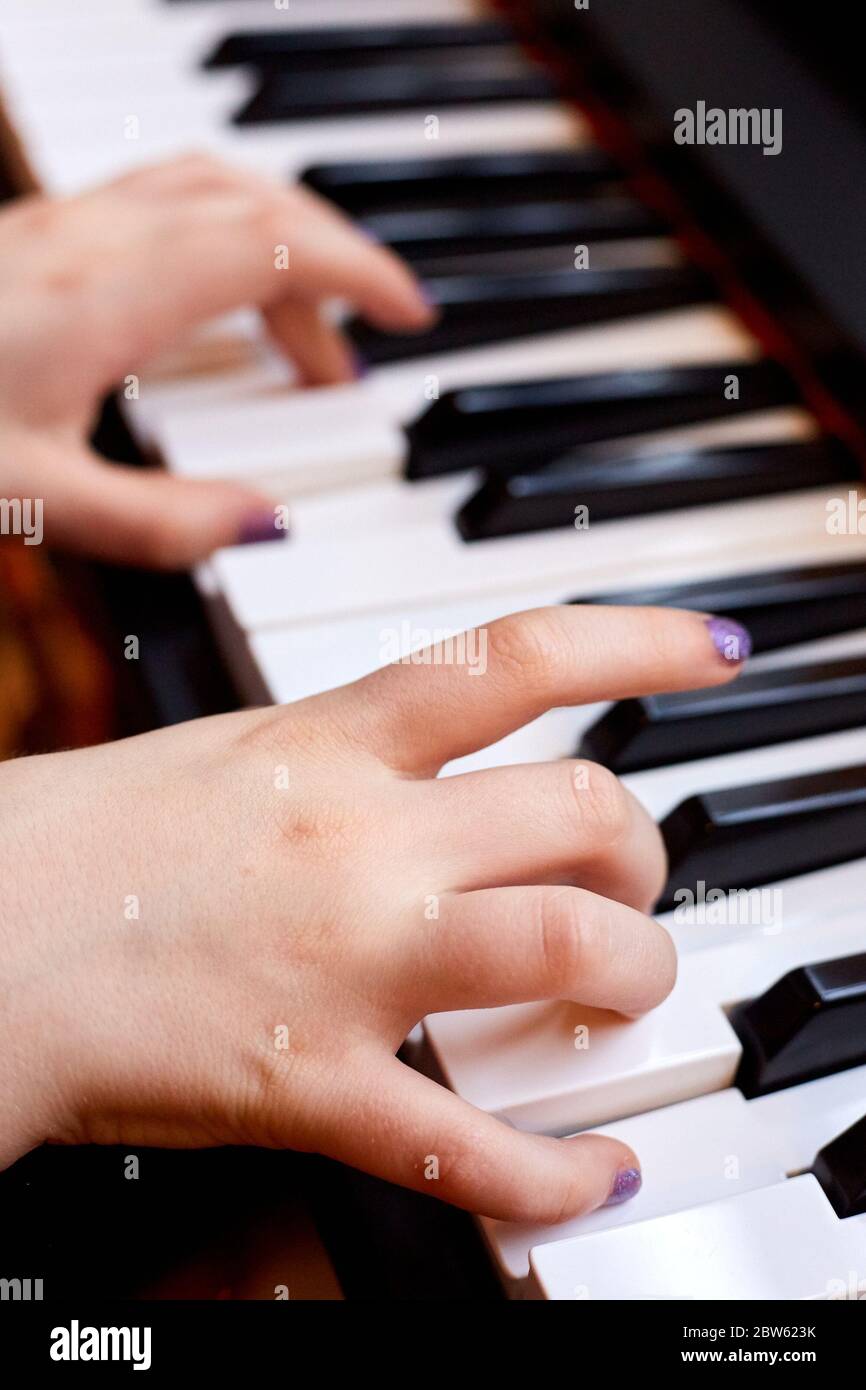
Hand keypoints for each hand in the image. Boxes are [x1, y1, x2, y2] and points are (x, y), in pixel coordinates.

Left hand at [0, 154, 432, 567]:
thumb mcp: (41, 499)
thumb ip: (161, 522)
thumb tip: (264, 523)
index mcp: (109, 294)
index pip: (272, 243)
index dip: (358, 269)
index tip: (410, 311)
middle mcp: (92, 236)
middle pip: (253, 205)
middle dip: (331, 267)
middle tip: (357, 353)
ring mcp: (62, 222)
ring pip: (207, 191)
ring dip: (277, 248)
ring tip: (296, 342)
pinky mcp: (37, 231)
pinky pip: (161, 203)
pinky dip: (221, 240)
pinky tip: (213, 309)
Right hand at [0, 606, 744, 1220]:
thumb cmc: (75, 843)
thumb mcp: (223, 754)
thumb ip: (338, 757)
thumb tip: (422, 766)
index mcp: (329, 742)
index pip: (518, 657)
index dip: (639, 644)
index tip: (714, 652)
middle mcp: (358, 837)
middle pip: (584, 812)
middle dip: (643, 853)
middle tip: (629, 881)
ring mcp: (345, 961)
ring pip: (567, 947)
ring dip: (630, 975)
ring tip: (619, 994)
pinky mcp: (309, 1084)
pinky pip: (468, 1143)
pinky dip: (554, 1174)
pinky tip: (594, 1175)